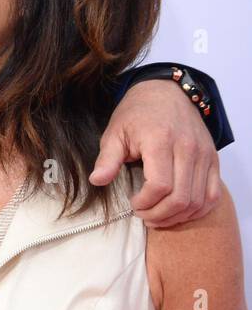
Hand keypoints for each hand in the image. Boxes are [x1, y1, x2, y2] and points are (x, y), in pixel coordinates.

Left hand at [90, 79, 220, 227]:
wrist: (166, 93)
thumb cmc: (137, 114)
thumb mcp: (114, 132)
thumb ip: (107, 159)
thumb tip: (97, 181)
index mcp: (160, 141)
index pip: (160, 186)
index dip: (145, 202)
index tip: (133, 203)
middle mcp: (187, 149)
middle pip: (181, 198)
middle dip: (159, 214)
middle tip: (143, 215)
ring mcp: (203, 155)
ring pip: (198, 200)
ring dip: (177, 216)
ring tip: (158, 216)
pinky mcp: (213, 159)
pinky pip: (213, 194)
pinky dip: (198, 209)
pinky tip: (179, 212)